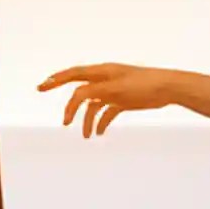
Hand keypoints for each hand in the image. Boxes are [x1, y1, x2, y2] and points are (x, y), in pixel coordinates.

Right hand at [37, 63, 179, 136]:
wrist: (168, 88)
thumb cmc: (143, 84)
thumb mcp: (115, 89)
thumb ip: (94, 91)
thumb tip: (75, 96)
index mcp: (101, 72)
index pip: (73, 75)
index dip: (55, 80)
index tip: (41, 87)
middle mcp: (105, 80)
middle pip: (80, 92)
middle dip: (70, 106)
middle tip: (63, 121)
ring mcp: (114, 90)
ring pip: (94, 106)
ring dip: (89, 120)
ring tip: (87, 136)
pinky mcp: (124, 100)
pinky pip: (107, 111)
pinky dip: (102, 121)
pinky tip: (100, 133)